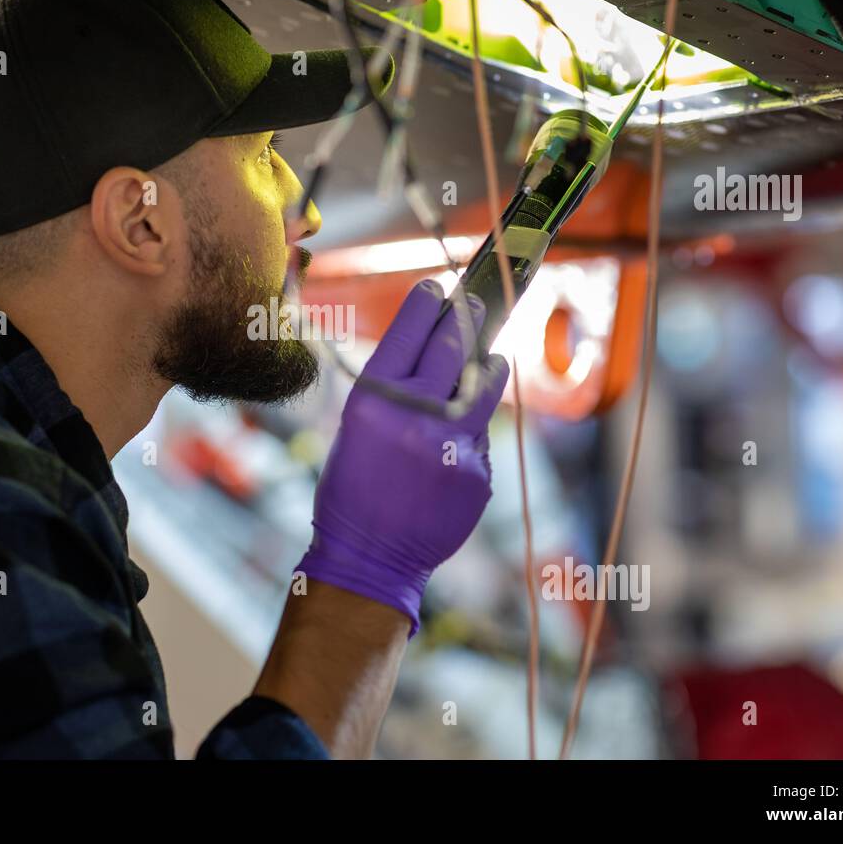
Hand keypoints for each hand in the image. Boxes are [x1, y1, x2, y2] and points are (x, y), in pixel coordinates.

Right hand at [296, 279, 509, 636]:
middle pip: (452, 347)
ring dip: (487, 365)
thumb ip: (394, 389)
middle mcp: (415, 416)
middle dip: (467, 318)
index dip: (426, 303)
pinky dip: (473, 431)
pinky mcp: (477, 472)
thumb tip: (434, 348)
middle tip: (475, 303)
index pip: (409, 332)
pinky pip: (481, 435)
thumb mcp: (357, 427)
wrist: (370, 557)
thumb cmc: (353, 488)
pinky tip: (454, 445)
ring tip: (490, 357)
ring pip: (483, 385)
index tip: (437, 287)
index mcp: (374, 401)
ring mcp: (452, 444)